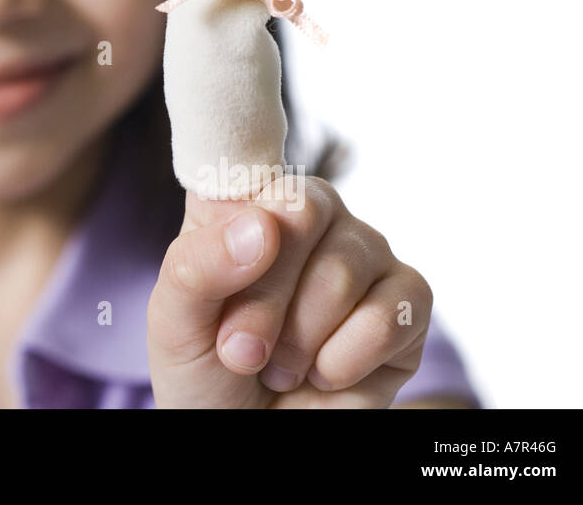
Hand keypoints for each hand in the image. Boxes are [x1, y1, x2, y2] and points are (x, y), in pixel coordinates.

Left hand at [147, 175, 430, 406]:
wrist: (246, 430)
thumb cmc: (207, 363)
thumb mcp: (174, 317)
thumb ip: (199, 265)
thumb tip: (265, 226)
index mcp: (247, 197)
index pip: (250, 150)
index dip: (246, 186)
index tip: (243, 222)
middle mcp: (311, 209)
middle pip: (301, 216)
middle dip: (263, 302)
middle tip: (239, 350)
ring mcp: (364, 251)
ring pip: (344, 270)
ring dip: (300, 340)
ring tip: (279, 365)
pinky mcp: (408, 300)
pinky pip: (391, 315)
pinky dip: (345, 360)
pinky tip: (324, 373)